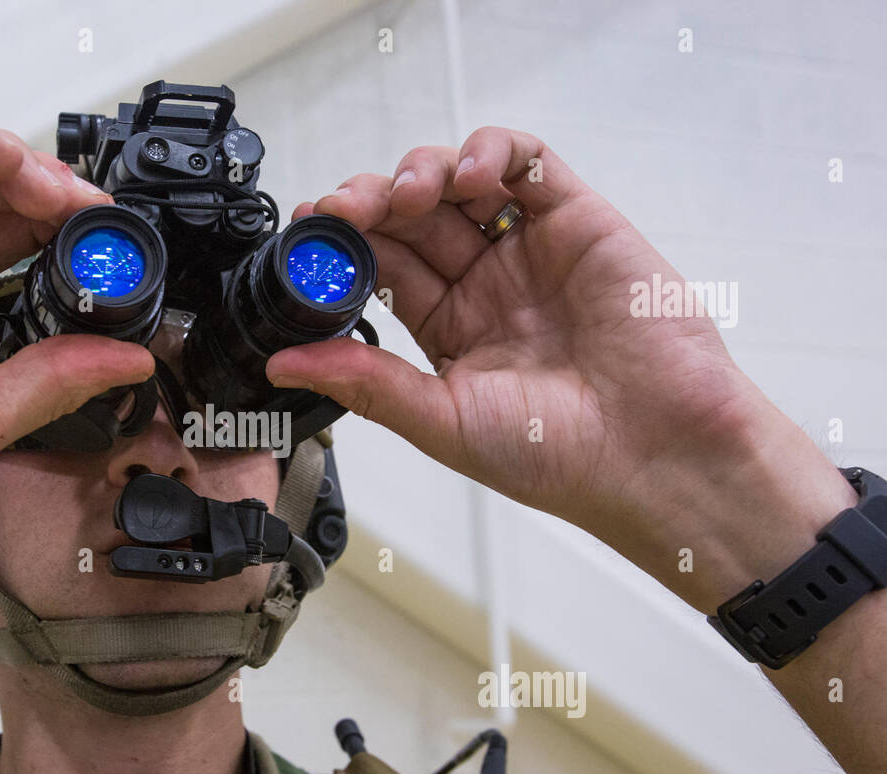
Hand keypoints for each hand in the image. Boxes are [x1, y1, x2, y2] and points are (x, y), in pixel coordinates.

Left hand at [266, 127, 852, 610]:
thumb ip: (367, 382)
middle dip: (370, 201)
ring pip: (459, 181)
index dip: (342, 243)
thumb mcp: (443, 420)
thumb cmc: (560, 455)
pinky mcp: (578, 220)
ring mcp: (528, 249)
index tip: (309, 233)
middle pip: (411, 217)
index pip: (381, 266)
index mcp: (447, 329)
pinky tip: (466, 178)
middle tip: (344, 209)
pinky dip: (491, 152)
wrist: (655, 456)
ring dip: (420, 171)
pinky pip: (528, 163)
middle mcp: (484, 284)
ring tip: (405, 194)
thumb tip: (284, 361)